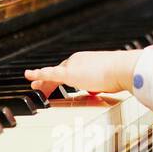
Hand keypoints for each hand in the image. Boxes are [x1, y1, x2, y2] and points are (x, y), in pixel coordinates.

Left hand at [24, 49, 139, 96]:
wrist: (124, 69)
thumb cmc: (121, 74)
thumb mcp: (108, 80)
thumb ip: (99, 84)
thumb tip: (95, 90)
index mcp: (86, 61)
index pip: (69, 69)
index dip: (60, 78)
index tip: (56, 83)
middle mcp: (77, 60)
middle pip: (58, 72)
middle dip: (48, 81)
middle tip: (39, 87)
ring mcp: (72, 65)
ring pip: (52, 75)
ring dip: (43, 83)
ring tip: (34, 88)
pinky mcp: (69, 73)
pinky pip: (49, 74)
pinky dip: (38, 75)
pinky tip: (29, 76)